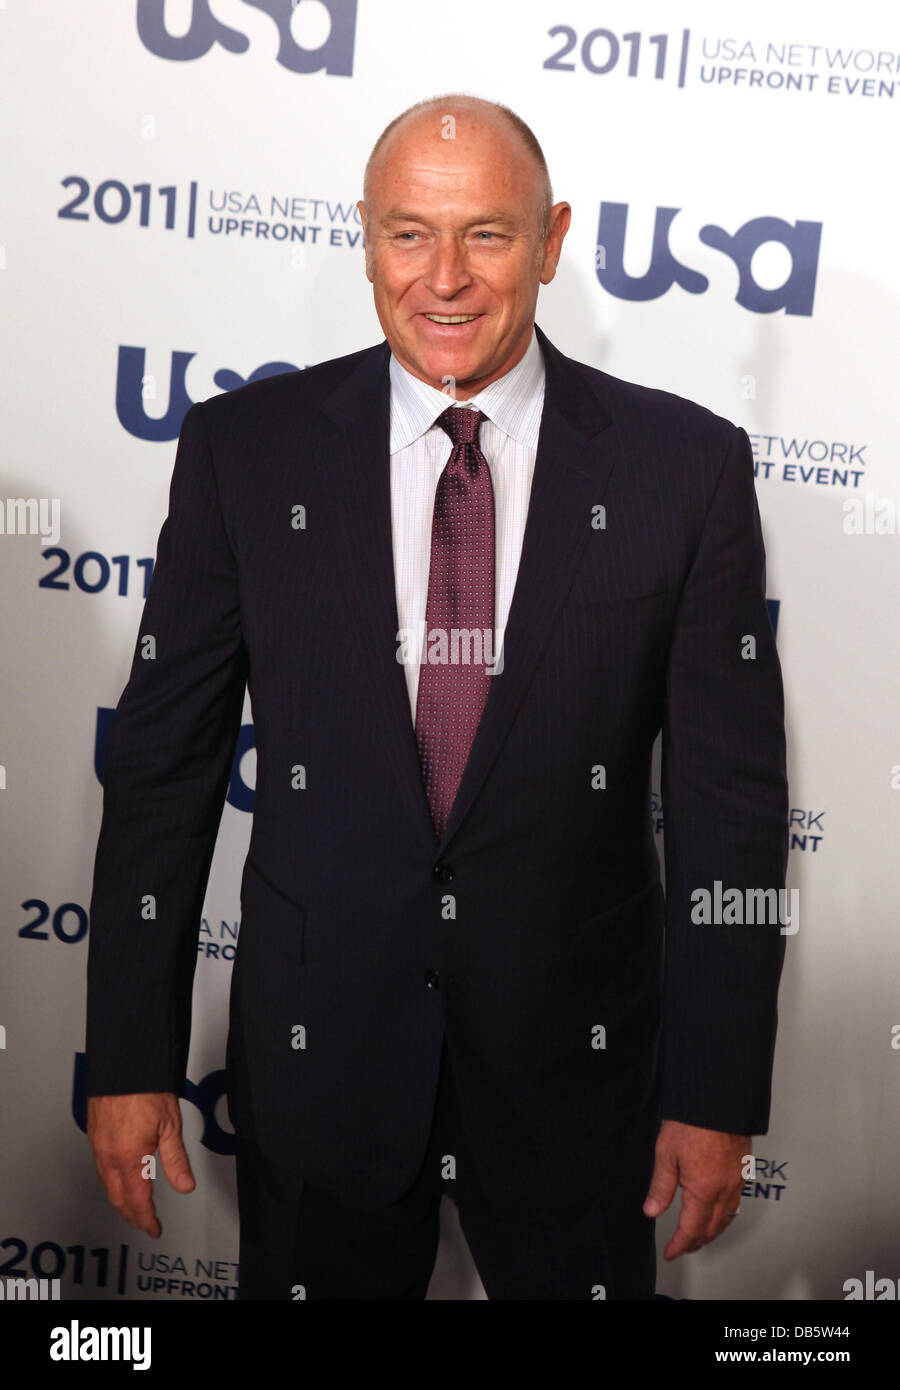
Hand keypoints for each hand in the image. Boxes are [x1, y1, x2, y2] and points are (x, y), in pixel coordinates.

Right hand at [87, 1093, 195, 1236]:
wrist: (125, 1063)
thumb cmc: (147, 1087)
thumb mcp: (170, 1126)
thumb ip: (176, 1160)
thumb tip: (185, 1186)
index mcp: (129, 1157)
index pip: (137, 1200)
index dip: (146, 1219)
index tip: (154, 1228)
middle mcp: (109, 1155)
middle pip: (117, 1197)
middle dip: (131, 1215)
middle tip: (144, 1223)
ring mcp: (98, 1145)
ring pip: (106, 1184)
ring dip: (120, 1200)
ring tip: (133, 1207)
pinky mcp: (94, 1134)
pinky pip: (100, 1168)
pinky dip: (111, 1181)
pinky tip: (120, 1179)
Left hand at [642, 1119, 747, 1259]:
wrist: (718, 1098)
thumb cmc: (693, 1120)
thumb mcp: (666, 1153)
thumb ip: (661, 1186)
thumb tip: (652, 1210)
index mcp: (704, 1189)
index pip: (691, 1229)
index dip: (680, 1245)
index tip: (671, 1252)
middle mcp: (724, 1189)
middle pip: (711, 1229)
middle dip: (696, 1242)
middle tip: (682, 1247)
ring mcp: (737, 1181)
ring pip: (727, 1218)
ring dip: (712, 1232)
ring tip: (698, 1235)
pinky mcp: (743, 1170)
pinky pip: (736, 1203)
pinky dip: (725, 1216)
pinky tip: (718, 1211)